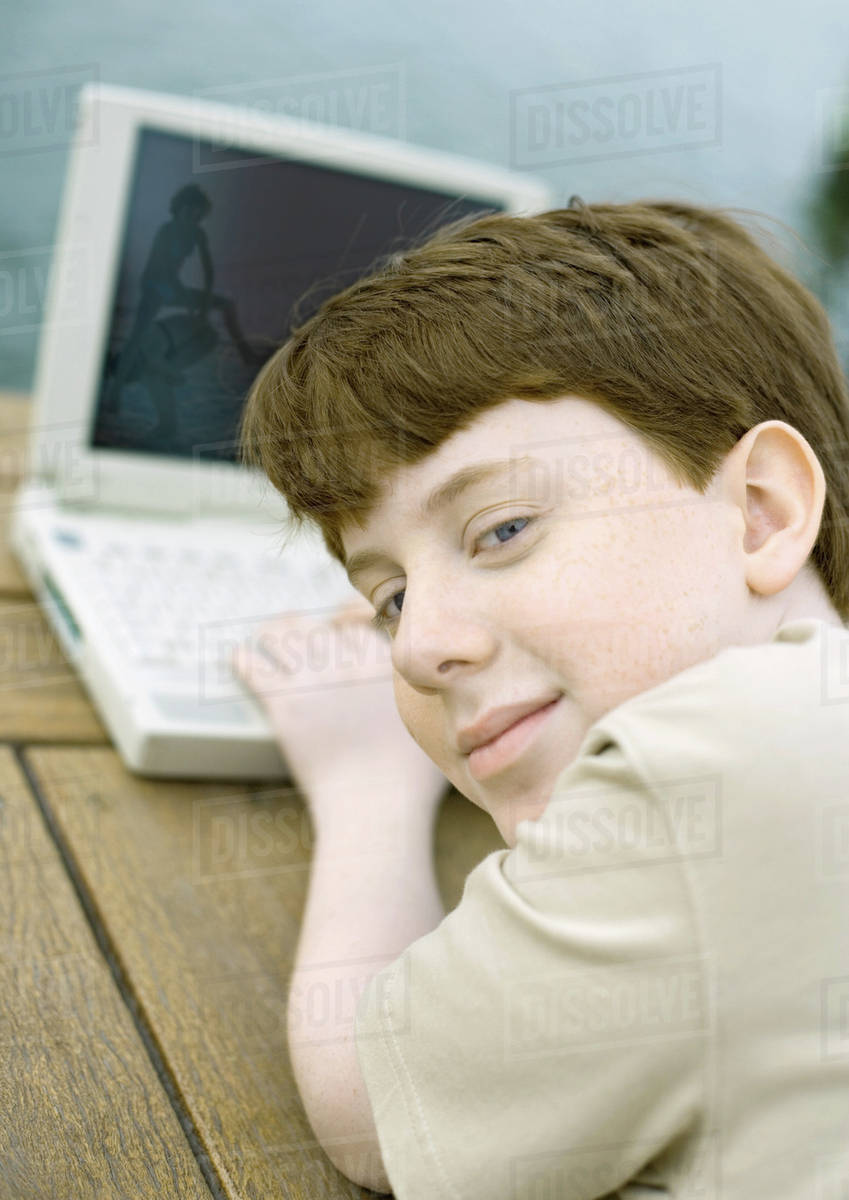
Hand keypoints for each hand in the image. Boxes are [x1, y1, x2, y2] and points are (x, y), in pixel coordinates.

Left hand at [232, 599, 446, 824]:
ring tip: (270, 634)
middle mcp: (348, 659)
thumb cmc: (410, 777)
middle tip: (300, 626)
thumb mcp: (431, 720)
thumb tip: (428, 686)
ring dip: (275, 631)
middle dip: (310, 625)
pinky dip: (243, 660)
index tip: (340, 625)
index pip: (359, 618)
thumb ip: (422, 693)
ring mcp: (314, 678)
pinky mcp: (283, 703)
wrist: (375, 804)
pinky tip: (239, 658)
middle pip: (320, 624)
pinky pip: (253, 668)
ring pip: (283, 634)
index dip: (346, 619)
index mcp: (385, 658)